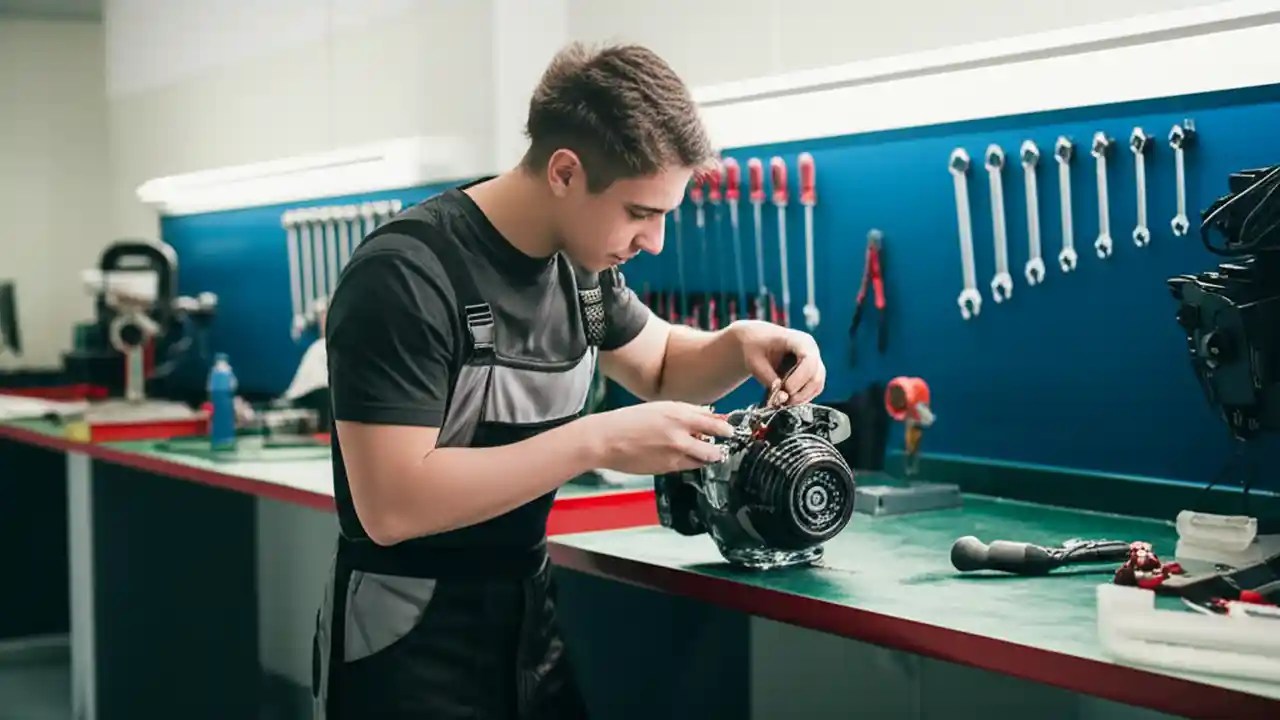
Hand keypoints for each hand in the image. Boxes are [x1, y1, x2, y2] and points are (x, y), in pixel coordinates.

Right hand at [587, 401, 734, 474]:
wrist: (606, 439)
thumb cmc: (630, 420)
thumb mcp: (661, 407)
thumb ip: (687, 412)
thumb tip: (710, 416)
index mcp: (680, 416)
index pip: (716, 425)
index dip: (727, 430)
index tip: (731, 432)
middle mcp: (680, 437)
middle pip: (714, 450)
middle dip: (718, 449)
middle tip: (718, 446)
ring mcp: (674, 456)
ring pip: (701, 461)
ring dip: (703, 457)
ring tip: (697, 450)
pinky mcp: (666, 469)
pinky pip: (686, 467)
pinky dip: (687, 461)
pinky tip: (676, 454)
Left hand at [734, 321, 825, 405]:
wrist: (757, 341)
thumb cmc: (755, 346)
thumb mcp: (755, 361)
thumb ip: (767, 378)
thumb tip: (782, 397)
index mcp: (799, 340)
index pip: (809, 360)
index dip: (799, 378)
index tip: (785, 389)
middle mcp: (812, 351)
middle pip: (816, 376)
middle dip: (800, 392)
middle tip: (781, 400)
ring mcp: (814, 363)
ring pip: (817, 385)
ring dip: (801, 397)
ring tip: (782, 402)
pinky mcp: (812, 374)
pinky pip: (813, 390)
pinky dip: (802, 398)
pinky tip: (786, 400)